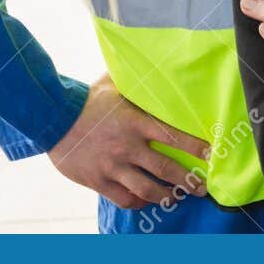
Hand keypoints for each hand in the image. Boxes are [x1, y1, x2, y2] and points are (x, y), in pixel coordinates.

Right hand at [46, 74, 210, 209]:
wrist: (52, 117)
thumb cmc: (86, 99)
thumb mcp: (113, 85)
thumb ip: (134, 81)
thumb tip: (152, 61)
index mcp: (135, 121)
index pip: (173, 136)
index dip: (194, 147)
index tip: (211, 154)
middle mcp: (127, 146)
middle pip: (165, 169)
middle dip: (187, 181)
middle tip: (201, 188)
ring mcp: (112, 166)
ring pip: (146, 189)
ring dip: (165, 197)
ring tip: (176, 199)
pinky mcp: (97, 180)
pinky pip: (123, 198)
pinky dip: (137, 202)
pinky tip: (145, 201)